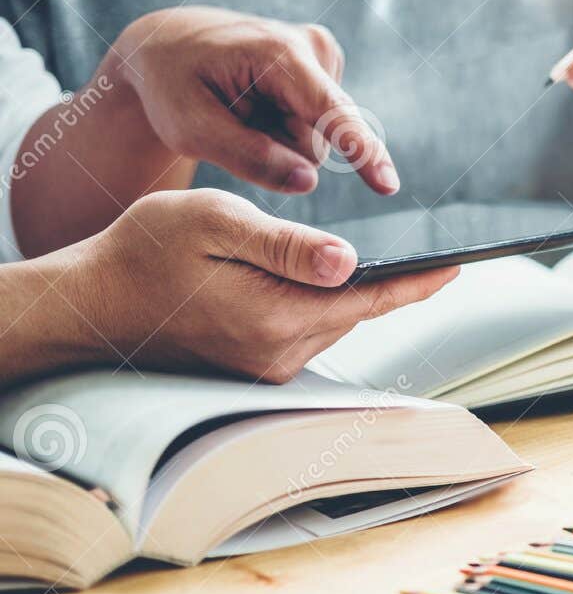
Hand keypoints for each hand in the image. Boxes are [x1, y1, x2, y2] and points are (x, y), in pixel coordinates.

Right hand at [54, 189, 455, 382]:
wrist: (89, 305)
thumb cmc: (144, 250)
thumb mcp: (215, 223)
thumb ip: (286, 244)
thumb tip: (352, 262)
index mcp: (276, 318)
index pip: (370, 299)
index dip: (420, 281)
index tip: (462, 264)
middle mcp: (279, 355)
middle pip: (357, 313)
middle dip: (394, 285)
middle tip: (440, 258)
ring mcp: (267, 369)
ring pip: (334, 323)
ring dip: (356, 296)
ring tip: (399, 264)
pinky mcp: (255, 369)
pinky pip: (308, 332)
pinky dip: (324, 306)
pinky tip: (332, 281)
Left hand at [107, 6, 397, 194]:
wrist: (168, 45)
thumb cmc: (172, 85)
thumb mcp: (190, 128)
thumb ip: (249, 157)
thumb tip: (308, 182)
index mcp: (278, 55)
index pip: (331, 113)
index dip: (361, 151)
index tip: (388, 185)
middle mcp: (312, 46)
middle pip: (319, 140)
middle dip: (279, 148)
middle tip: (228, 120)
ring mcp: (322, 53)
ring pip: (319, 138)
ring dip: (278, 137)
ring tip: (239, 109)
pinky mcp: (324, 66)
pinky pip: (317, 126)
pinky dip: (284, 126)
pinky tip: (255, 103)